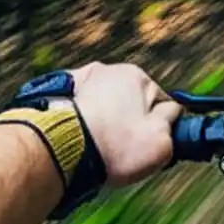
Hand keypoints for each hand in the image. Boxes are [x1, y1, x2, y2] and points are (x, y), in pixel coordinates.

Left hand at [69, 63, 181, 186]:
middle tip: (121, 149)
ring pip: (101, 105)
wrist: (57, 153)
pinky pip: (76, 110)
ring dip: (103, 121)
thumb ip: (172, 122)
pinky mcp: (52, 96)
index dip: (158, 126)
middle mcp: (106, 70)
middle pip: (128, 100)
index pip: (160, 102)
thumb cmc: (113, 148)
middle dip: (127, 121)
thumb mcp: (162, 142)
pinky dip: (78, 122)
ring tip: (96, 148)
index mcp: (137, 76)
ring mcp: (77, 81)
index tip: (148, 144)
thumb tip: (171, 113)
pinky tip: (77, 140)